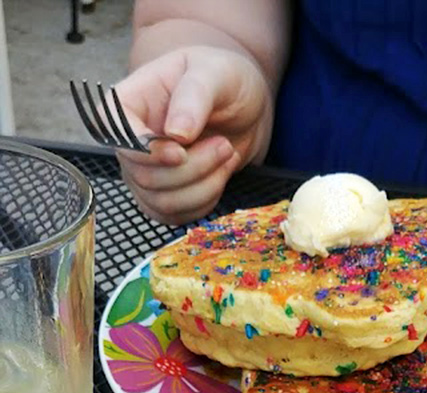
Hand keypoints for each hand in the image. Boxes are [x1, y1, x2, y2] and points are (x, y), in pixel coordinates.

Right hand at [115, 44, 273, 223]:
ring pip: (161, 202)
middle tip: (224, 145)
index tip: (181, 152)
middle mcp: (130, 141)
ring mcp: (144, 172)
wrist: (243, 108)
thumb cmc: (223, 79)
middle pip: (143, 175)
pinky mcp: (163, 196)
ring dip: (203, 186)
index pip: (114, 133)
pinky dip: (205, 201)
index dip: (145, 152)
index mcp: (129, 101)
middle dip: (191, 169)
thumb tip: (176, 132)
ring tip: (226, 155)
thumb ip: (193, 96)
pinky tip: (220, 174)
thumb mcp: (214, 73)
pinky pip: (176, 215)